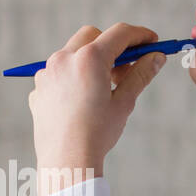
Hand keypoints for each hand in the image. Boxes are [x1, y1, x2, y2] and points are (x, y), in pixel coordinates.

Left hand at [27, 23, 165, 195]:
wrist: (65, 161)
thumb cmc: (97, 133)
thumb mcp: (124, 102)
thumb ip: (140, 75)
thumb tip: (157, 58)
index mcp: (89, 59)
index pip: (120, 33)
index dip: (140, 35)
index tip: (152, 42)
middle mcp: (64, 59)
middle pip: (92, 36)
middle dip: (112, 44)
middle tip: (127, 66)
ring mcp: (47, 73)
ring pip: (71, 53)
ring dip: (89, 60)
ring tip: (104, 86)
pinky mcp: (38, 88)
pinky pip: (57, 73)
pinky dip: (72, 77)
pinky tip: (81, 100)